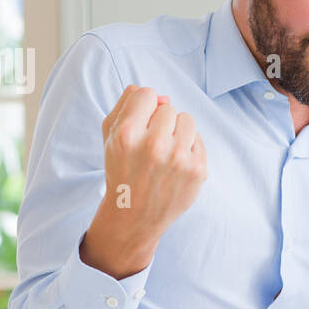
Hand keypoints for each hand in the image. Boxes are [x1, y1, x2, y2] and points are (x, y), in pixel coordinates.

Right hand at [80, 85, 207, 278]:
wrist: (135, 214)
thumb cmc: (122, 170)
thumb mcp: (110, 136)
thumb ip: (128, 104)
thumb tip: (160, 95)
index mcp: (127, 135)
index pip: (147, 94)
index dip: (144, 107)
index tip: (140, 124)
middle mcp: (154, 146)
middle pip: (168, 107)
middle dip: (160, 122)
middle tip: (150, 146)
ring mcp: (179, 159)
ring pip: (187, 119)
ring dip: (177, 132)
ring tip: (164, 152)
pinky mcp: (198, 170)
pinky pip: (198, 139)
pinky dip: (188, 148)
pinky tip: (175, 164)